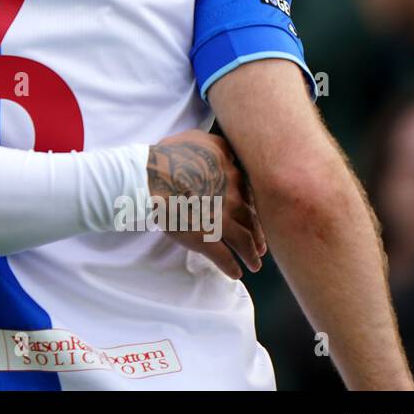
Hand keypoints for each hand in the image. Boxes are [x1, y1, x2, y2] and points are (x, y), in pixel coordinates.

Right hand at [147, 130, 266, 279]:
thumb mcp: (198, 139)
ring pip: (245, 242)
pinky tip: (235, 274)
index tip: (256, 217)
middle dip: (259, 235)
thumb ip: (217, 146)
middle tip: (261, 247)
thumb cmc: (170, 155)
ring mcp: (221, 221)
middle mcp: (233, 199)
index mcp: (232, 176)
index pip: (251, 194)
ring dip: (251, 255)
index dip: (254, 207)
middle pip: (253, 220)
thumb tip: (227, 152)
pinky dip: (231, 268)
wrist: (152, 177)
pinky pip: (225, 258)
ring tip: (254, 265)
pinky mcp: (206, 239)